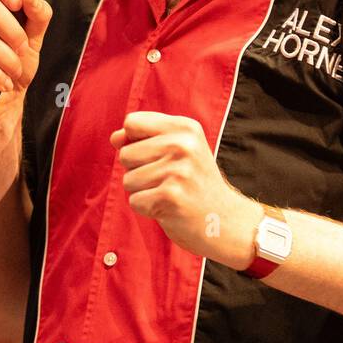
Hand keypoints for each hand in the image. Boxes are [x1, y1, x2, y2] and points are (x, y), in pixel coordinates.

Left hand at [111, 112, 261, 268]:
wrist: (226, 221)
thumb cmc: (195, 183)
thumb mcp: (178, 150)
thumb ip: (144, 138)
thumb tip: (115, 138)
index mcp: (185, 127)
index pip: (131, 122)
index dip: (134, 142)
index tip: (157, 156)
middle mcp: (183, 144)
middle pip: (126, 153)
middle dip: (138, 170)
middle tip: (169, 180)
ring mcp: (178, 170)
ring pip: (128, 179)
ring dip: (144, 191)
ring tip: (170, 193)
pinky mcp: (171, 196)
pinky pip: (135, 201)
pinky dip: (147, 208)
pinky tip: (169, 208)